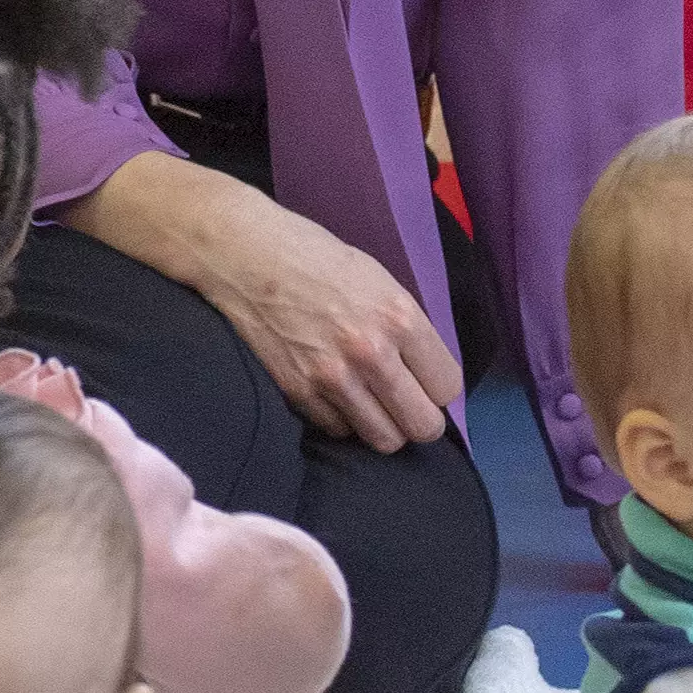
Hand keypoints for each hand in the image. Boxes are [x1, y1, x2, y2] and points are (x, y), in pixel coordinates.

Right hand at [67, 155, 462, 451]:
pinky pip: (338, 430)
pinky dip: (341, 419)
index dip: (438, 386)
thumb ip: (405, 327)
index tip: (426, 381)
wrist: (245, 253)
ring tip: (370, 403)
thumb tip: (425, 373)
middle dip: (420, 420)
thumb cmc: (314, 256)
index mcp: (399, 317)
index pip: (447, 387)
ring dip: (382, 425)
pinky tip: (334, 393)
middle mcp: (371, 354)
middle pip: (422, 426)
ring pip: (383, 439)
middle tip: (405, 404)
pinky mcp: (298, 392)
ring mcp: (332, 378)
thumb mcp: (377, 279)